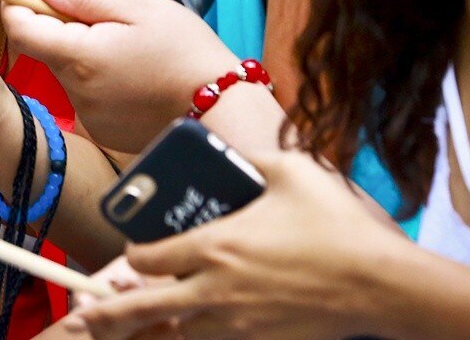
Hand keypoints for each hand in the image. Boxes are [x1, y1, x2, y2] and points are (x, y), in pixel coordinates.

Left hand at [1, 0, 239, 152]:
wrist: (224, 110)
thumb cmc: (187, 51)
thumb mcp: (139, 8)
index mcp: (80, 58)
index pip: (20, 30)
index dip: (13, 3)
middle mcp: (76, 93)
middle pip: (47, 49)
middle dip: (61, 25)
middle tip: (104, 13)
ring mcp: (88, 117)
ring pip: (69, 71)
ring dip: (83, 52)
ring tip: (131, 46)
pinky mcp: (104, 131)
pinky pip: (87, 95)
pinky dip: (99, 78)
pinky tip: (135, 74)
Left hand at [57, 150, 399, 339]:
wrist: (383, 284)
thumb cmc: (338, 227)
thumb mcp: (292, 172)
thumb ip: (254, 157)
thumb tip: (237, 149)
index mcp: (215, 245)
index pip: (146, 259)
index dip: (133, 257)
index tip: (137, 254)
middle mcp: (216, 289)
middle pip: (142, 309)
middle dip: (109, 314)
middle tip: (86, 314)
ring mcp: (238, 323)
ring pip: (177, 335)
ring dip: (158, 329)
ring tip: (139, 327)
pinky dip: (198, 339)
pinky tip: (194, 331)